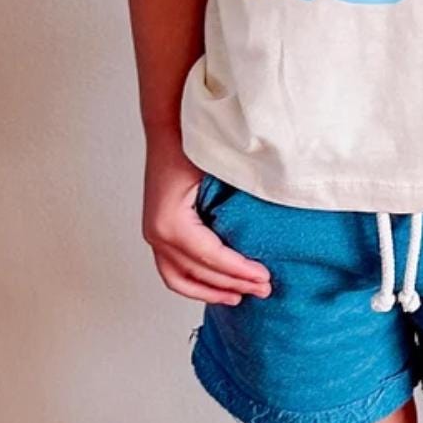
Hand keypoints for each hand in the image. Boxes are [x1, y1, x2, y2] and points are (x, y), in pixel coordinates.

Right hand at [143, 149, 271, 305]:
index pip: (211, 257)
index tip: (265, 278)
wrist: (169, 126)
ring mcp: (154, 234)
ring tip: (240, 297)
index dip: (238, 271)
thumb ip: (238, 201)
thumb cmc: (192, 143)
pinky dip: (194, 281)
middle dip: (232, 284)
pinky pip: (173, 268)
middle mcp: (156, 233)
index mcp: (170, 222)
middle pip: (197, 272)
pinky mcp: (158, 231)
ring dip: (210, 290)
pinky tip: (217, 285)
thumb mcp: (218, 172)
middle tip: (264, 289)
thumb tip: (268, 228)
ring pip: (179, 278)